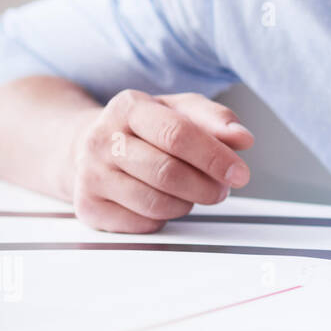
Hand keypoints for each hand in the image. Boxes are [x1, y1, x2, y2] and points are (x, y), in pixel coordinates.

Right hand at [70, 90, 252, 232]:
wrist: (89, 144)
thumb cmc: (145, 127)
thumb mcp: (181, 109)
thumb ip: (216, 119)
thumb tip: (242, 139)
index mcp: (129, 107)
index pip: (177, 134)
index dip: (214, 157)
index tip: (240, 173)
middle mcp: (102, 140)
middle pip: (167, 172)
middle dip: (206, 186)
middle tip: (222, 189)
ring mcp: (90, 175)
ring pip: (156, 203)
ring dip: (188, 203)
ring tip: (193, 191)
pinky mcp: (89, 207)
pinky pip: (143, 223)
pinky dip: (165, 217)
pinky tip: (163, 200)